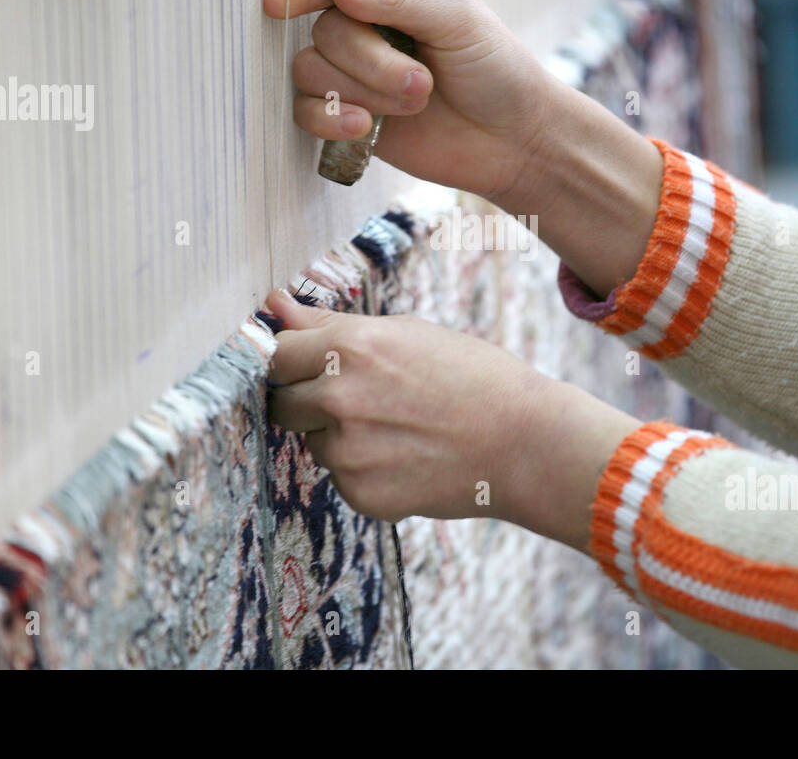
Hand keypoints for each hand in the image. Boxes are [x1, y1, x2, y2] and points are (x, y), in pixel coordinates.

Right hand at [263, 0, 554, 205]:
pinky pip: (307, 114)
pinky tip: (366, 127)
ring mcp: (356, 77)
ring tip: (414, 103)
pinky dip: (331, 120)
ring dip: (362, 91)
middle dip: (369, 61)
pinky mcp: (350, 121)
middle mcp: (366, 32)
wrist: (515, 140)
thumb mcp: (456, 20)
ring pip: (311, 72)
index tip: (282, 1)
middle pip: (324, 32)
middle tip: (421, 82)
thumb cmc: (498, 70)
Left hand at [264, 290, 638, 550]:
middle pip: (281, 402)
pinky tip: (406, 457)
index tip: (309, 366)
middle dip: (307, 400)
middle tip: (358, 400)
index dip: (293, 360)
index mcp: (348, 347)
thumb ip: (329, 325)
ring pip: (313, 442)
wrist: (524, 442)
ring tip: (397, 428)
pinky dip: (363, 470)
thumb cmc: (472, 377)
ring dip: (338, 437)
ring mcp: (347, 451)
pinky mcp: (360, 493)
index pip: (275, 354)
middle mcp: (338, 398)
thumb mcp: (404, 332)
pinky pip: (340, 477)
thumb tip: (273, 303)